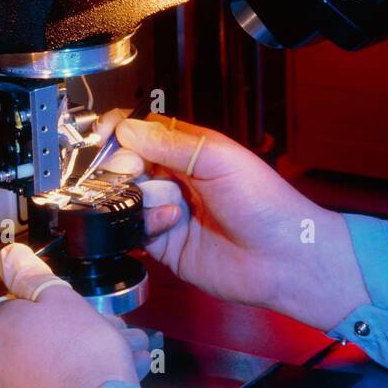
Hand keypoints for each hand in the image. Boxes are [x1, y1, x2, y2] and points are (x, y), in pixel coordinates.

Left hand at [0, 243, 147, 387]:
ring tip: (125, 359)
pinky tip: (109, 385)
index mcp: (0, 328)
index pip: (24, 305)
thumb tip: (7, 254)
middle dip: (76, 334)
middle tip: (114, 334)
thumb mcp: (62, 299)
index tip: (83, 312)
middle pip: (38, 339)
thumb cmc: (83, 353)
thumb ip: (32, 276)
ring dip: (82, 361)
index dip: (57, 306)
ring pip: (50, 369)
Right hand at [94, 111, 367, 330]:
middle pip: (127, 165)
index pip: (143, 134)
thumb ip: (170, 144)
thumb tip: (126, 129)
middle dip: (123, 167)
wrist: (283, 258)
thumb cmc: (263, 201)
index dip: (122, 133)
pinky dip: (145, 224)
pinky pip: (136, 230)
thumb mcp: (218, 159)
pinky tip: (171, 223)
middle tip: (131, 172)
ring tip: (167, 203)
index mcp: (191, 151)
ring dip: (139, 197)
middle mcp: (176, 179)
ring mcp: (169, 212)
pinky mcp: (165, 245)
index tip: (104, 136)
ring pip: (128, 198)